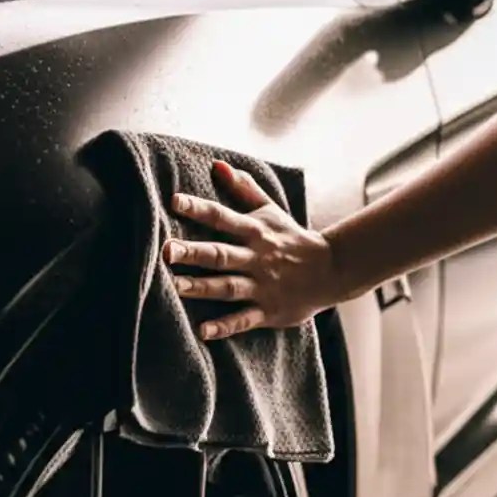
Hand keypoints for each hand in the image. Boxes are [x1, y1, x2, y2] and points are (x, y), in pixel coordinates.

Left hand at [164, 160, 343, 339]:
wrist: (332, 270)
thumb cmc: (291, 238)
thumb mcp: (270, 210)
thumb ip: (243, 188)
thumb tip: (216, 164)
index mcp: (255, 231)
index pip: (222, 217)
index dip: (199, 208)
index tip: (174, 201)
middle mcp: (256, 258)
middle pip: (220, 254)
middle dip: (193, 252)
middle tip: (165, 250)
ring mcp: (262, 286)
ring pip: (227, 287)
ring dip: (201, 287)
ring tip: (174, 287)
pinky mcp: (267, 311)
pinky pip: (243, 319)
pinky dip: (225, 326)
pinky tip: (202, 331)